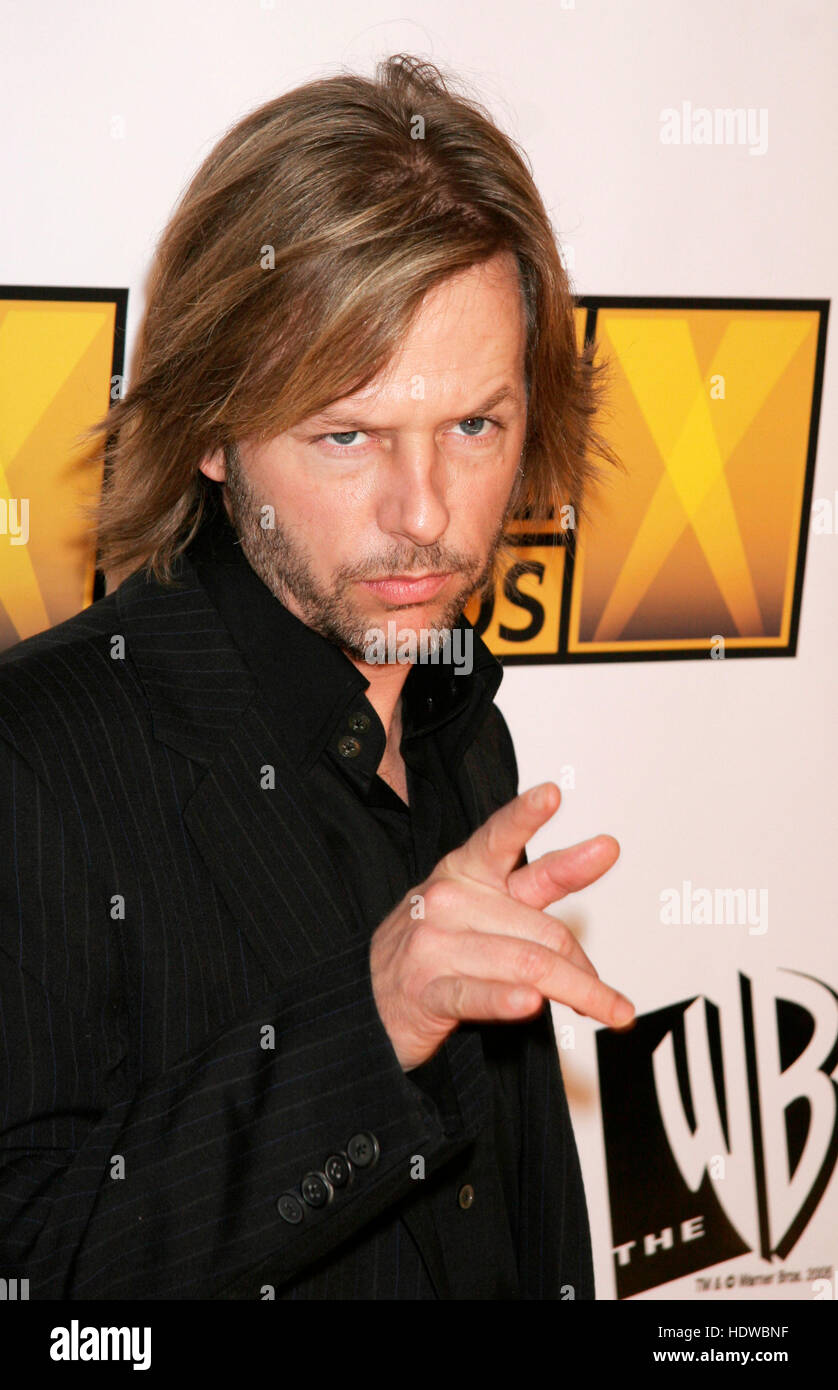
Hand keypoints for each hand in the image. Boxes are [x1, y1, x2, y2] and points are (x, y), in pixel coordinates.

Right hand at [368, 781, 634, 1070]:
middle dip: (585, 968)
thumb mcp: (474, 915)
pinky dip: (508, 1001)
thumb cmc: (429, 953)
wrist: (364, 1002)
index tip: (551, 794)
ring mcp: (434, 945)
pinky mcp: (425, 992)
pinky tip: (530, 1004)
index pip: (500, 838)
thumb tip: (584, 952)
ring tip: (609, 1010)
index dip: (526, 815)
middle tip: (612, 999)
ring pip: (526, 964)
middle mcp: (449, 901)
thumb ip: (527, 916)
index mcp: (465, 872)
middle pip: (542, 928)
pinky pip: (478, 994)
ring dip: (578, 992)